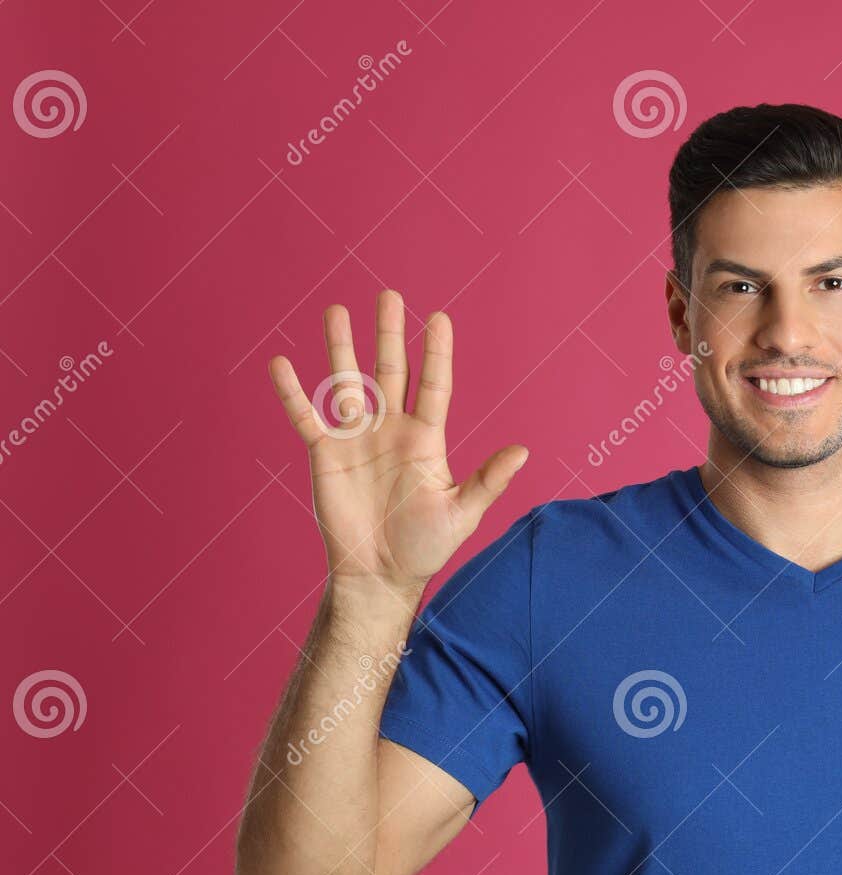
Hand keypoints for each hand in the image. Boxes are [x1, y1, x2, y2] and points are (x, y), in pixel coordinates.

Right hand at [268, 289, 527, 593]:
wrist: (381, 575)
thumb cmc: (426, 546)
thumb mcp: (462, 513)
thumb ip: (489, 480)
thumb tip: (523, 451)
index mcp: (426, 438)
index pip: (434, 385)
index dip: (436, 352)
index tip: (439, 317)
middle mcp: (391, 429)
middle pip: (391, 371)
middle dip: (389, 334)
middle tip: (389, 295)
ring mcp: (357, 439)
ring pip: (347, 382)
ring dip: (341, 348)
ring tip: (337, 310)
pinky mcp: (325, 455)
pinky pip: (307, 417)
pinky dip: (293, 393)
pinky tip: (281, 363)